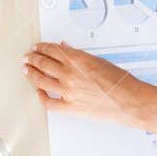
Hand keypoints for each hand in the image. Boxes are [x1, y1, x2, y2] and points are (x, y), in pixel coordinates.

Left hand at [24, 43, 145, 124]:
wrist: (129, 101)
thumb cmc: (119, 81)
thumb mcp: (99, 61)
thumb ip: (78, 55)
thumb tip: (65, 49)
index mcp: (77, 59)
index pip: (52, 50)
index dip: (41, 47)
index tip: (36, 47)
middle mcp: (70, 74)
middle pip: (43, 63)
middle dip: (32, 59)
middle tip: (27, 57)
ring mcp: (68, 91)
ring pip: (41, 80)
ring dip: (31, 74)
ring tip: (27, 70)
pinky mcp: (70, 107)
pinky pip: (49, 102)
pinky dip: (41, 96)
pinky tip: (39, 92)